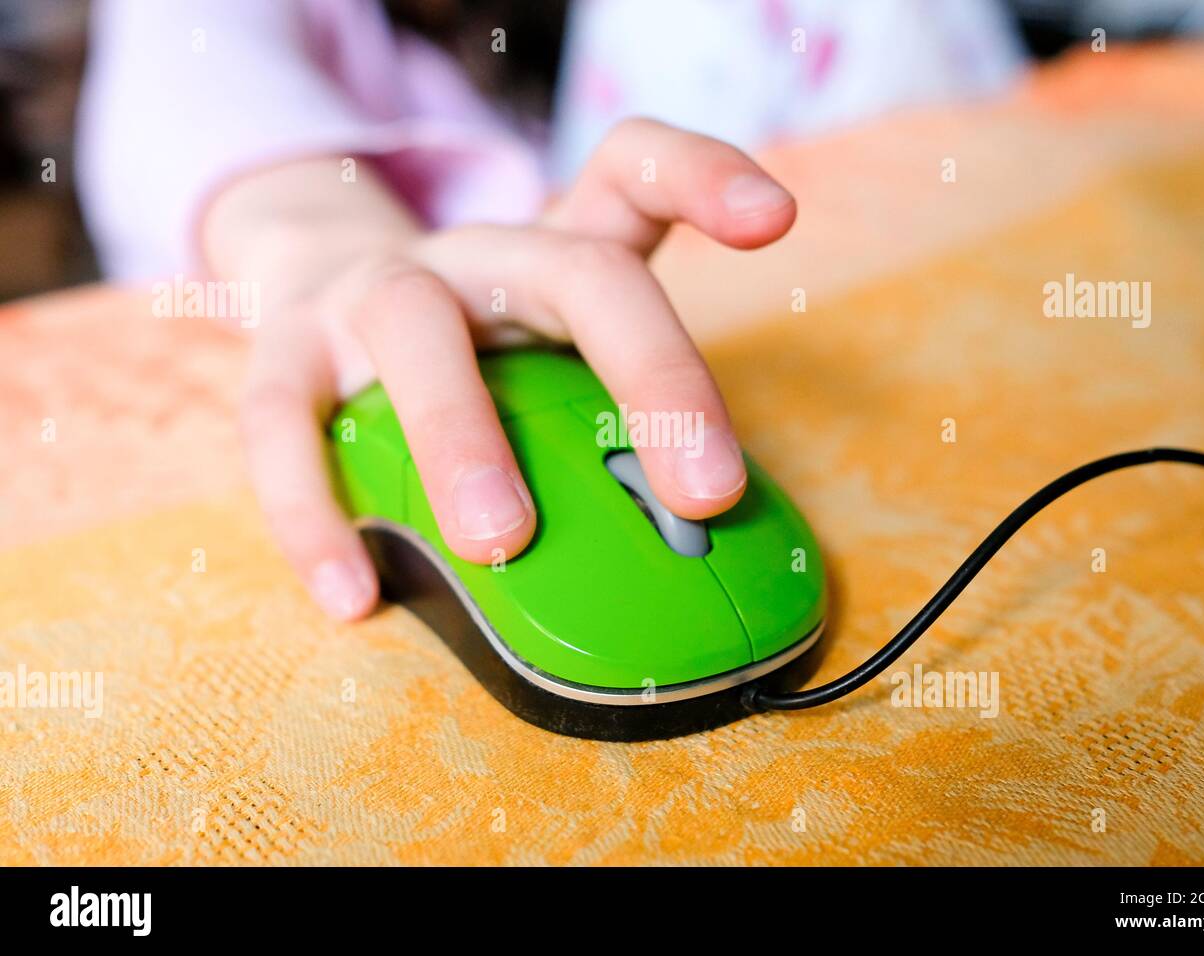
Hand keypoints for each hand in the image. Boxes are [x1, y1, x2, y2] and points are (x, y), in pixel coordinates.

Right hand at [226, 119, 796, 619]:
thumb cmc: (473, 349)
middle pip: (574, 270)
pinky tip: (354, 596)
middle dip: (654, 374)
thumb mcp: (552, 357)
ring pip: (416, 330)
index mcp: (559, 250)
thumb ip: (621, 422)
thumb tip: (694, 531)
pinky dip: (315, 513)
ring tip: (501, 542)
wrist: (317, 293)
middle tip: (704, 494)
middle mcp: (478, 254)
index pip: (636, 170)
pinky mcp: (285, 350)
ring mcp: (374, 292)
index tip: (772, 217)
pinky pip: (285, 424)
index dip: (705, 176)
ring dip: (462, 436)